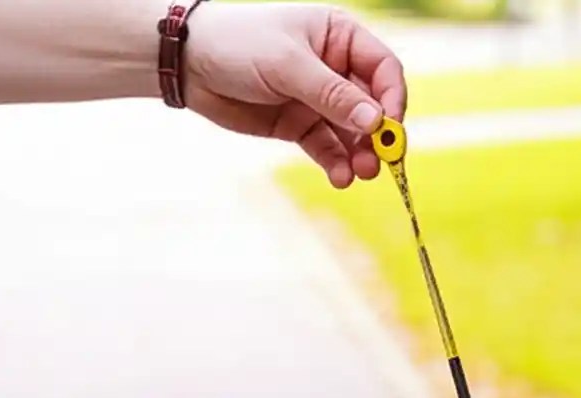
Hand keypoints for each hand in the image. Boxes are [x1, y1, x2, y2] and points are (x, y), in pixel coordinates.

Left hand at [184, 2, 406, 187]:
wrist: (188, 64)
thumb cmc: (239, 44)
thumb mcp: (289, 65)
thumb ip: (333, 95)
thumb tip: (376, 122)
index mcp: (341, 37)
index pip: (384, 70)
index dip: (392, 100)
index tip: (390, 129)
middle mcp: (336, 68)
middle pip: (373, 106)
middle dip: (378, 136)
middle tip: (379, 163)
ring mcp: (319, 99)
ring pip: (353, 133)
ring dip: (360, 155)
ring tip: (359, 174)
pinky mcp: (300, 125)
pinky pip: (328, 147)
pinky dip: (336, 163)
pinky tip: (339, 177)